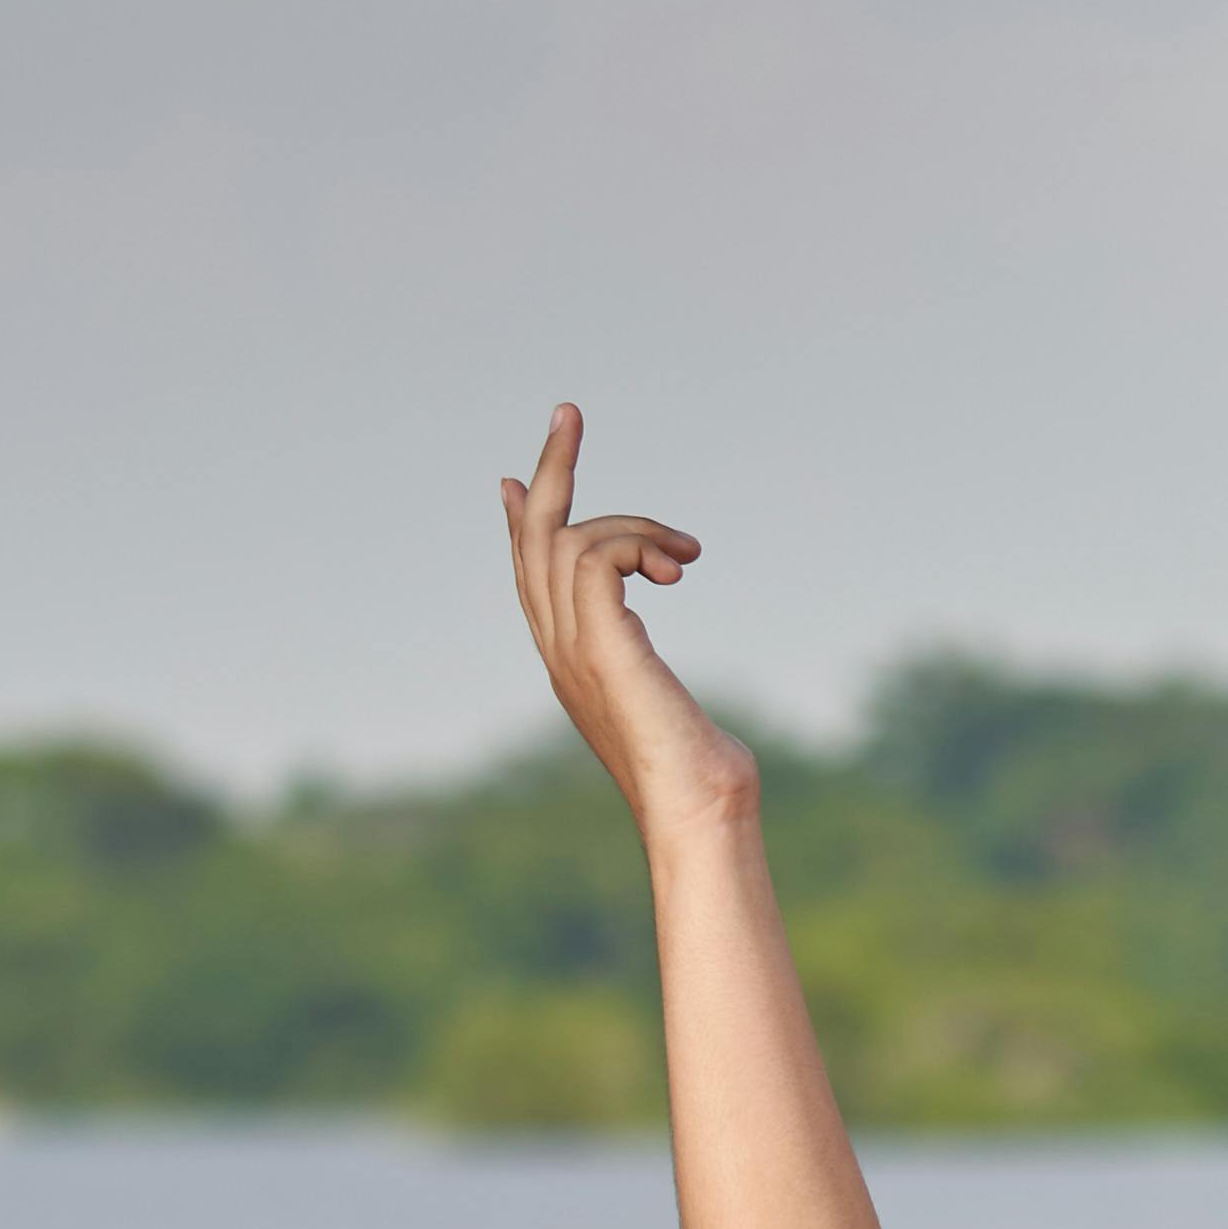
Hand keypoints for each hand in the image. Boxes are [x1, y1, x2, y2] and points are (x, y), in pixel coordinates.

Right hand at [497, 401, 757, 849]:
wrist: (701, 815)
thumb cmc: (704, 778)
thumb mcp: (670, 703)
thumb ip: (652, 670)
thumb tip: (668, 660)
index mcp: (571, 662)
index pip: (530, 576)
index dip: (524, 523)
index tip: (523, 478)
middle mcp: (559, 652)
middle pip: (533, 543)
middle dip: (552, 471)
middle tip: (569, 413)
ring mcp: (573, 650)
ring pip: (564, 540)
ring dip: (628, 521)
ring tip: (684, 551)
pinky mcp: (602, 649)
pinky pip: (596, 557)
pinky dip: (635, 542)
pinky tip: (676, 567)